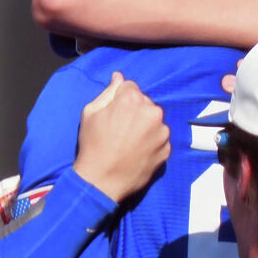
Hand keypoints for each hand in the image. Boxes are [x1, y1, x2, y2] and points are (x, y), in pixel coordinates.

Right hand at [73, 74, 169, 202]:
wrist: (101, 181)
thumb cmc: (92, 145)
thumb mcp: (91, 113)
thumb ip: (108, 92)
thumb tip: (119, 76)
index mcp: (132, 99)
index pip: (130, 87)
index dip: (120, 99)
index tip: (114, 113)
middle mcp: (152, 111)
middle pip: (145, 103)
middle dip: (135, 111)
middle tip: (120, 129)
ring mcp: (162, 131)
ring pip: (155, 120)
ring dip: (145, 126)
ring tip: (129, 142)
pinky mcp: (167, 149)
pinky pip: (160, 138)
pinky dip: (152, 142)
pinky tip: (137, 151)